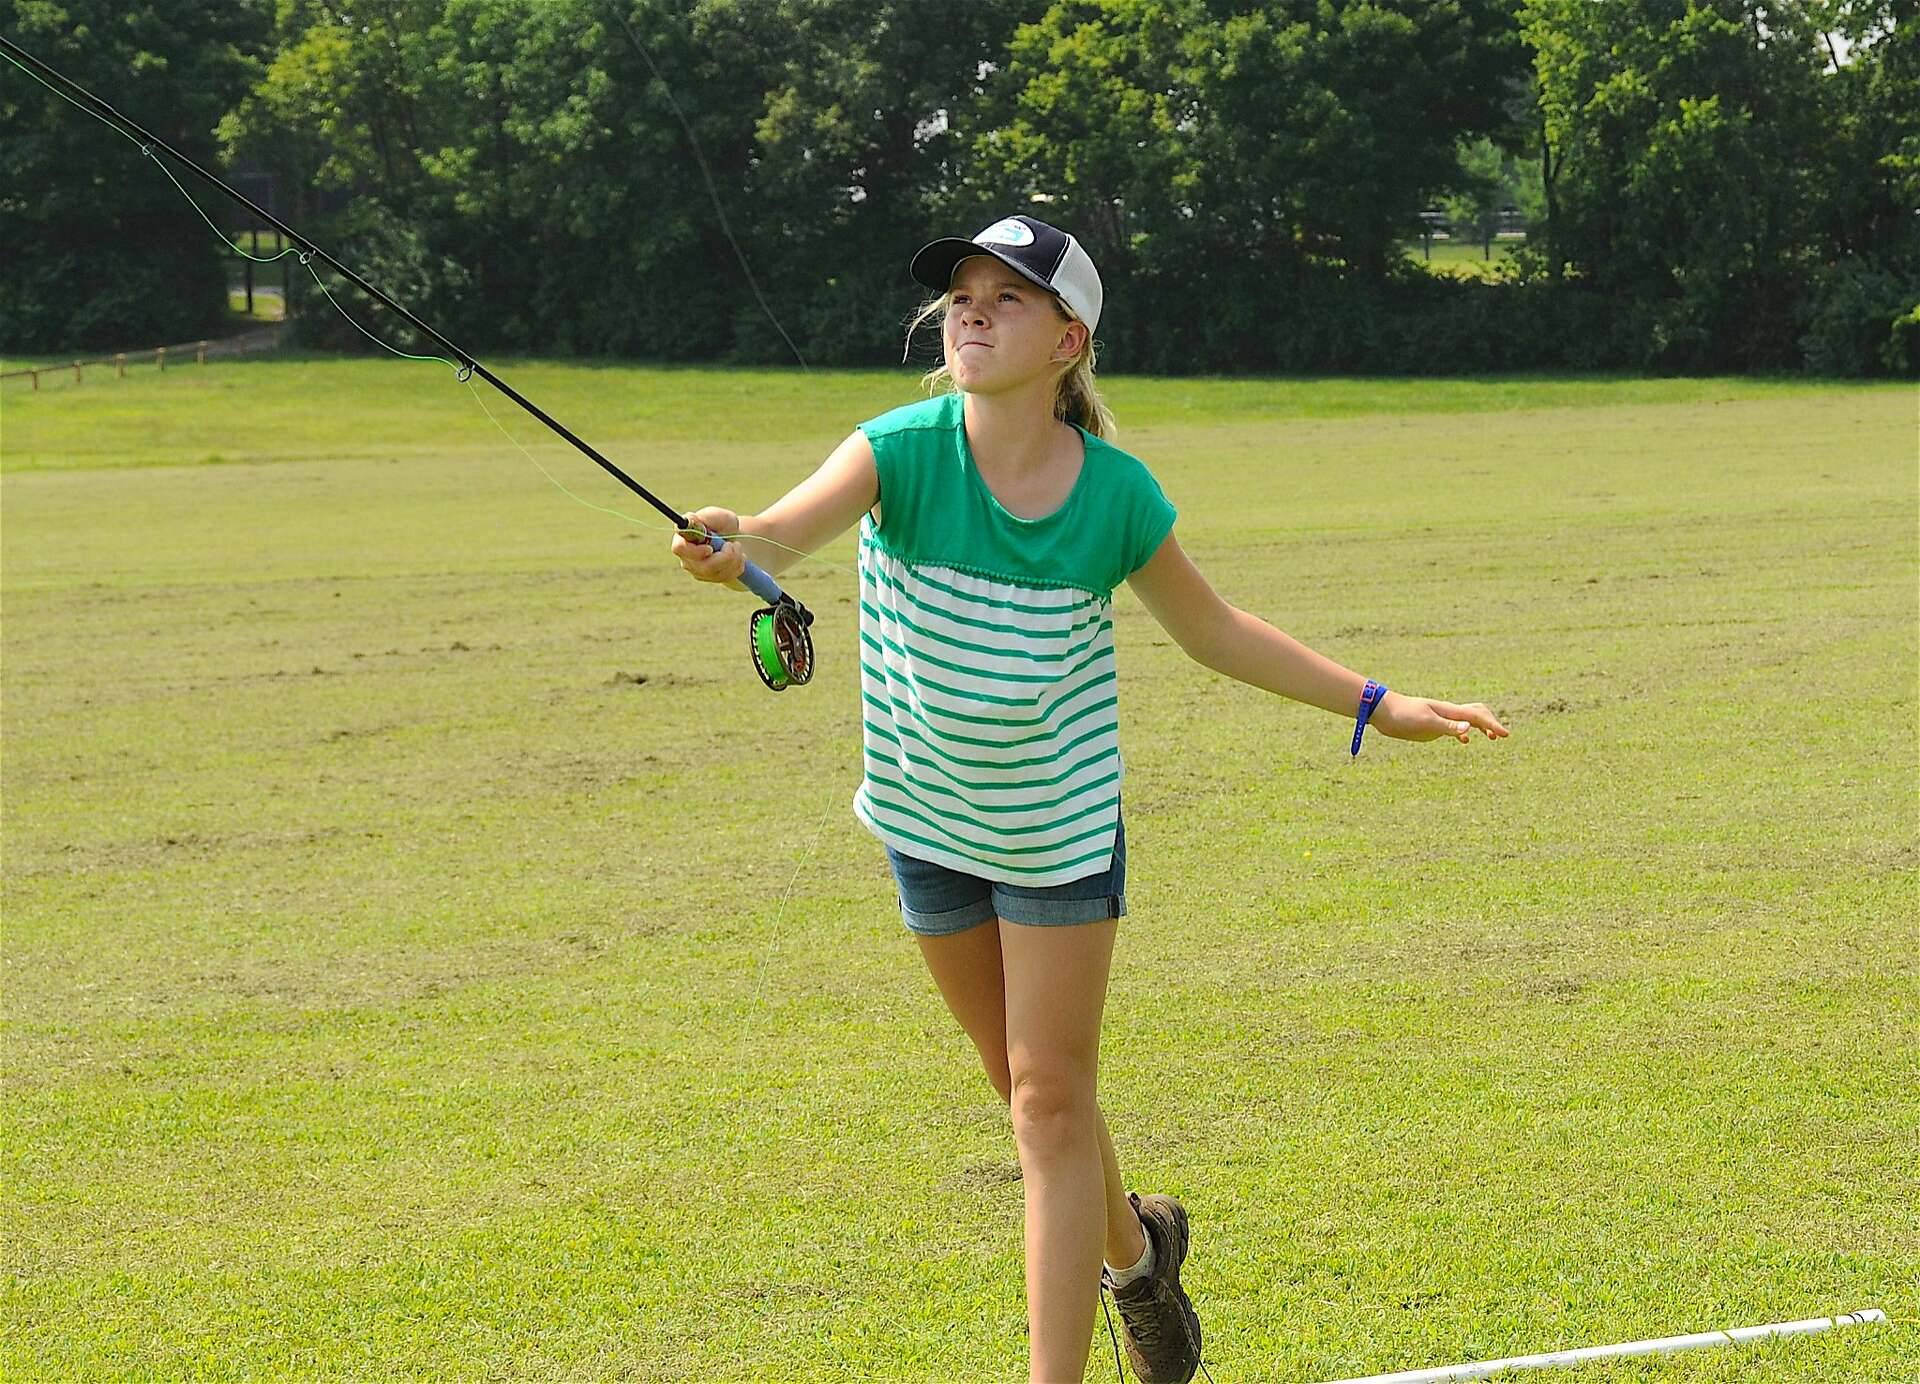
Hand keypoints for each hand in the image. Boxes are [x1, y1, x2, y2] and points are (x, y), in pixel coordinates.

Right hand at [671, 506, 746, 588]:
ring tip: (736, 546)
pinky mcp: (709, 578)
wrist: (734, 538)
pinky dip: (738, 565)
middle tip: (732, 544)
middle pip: (703, 567)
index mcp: (683, 538)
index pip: (679, 548)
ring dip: (734, 558)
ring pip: (718, 573)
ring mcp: (697, 570)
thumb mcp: (719, 516)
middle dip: (725, 556)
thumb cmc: (723, 524)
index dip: (695, 551)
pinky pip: (727, 577)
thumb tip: (690, 518)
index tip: (711, 548)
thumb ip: (706, 517)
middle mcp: (686, 557)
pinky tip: (737, 556)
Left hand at [1372, 692, 1509, 744]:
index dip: (1493, 725)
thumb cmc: (1403, 715)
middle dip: (1491, 722)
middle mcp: (1448, 713)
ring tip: (1492, 737)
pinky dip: (1464, 732)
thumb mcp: (1425, 723)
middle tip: (1502, 735)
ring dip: (1481, 727)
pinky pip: (1453, 727)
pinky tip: (1465, 741)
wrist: (1383, 711)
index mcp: (1449, 711)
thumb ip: (1447, 726)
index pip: (1477, 716)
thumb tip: (1469, 729)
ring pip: (1467, 720)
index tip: (1505, 735)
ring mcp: (1440, 719)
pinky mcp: (1432, 725)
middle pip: (1477, 713)